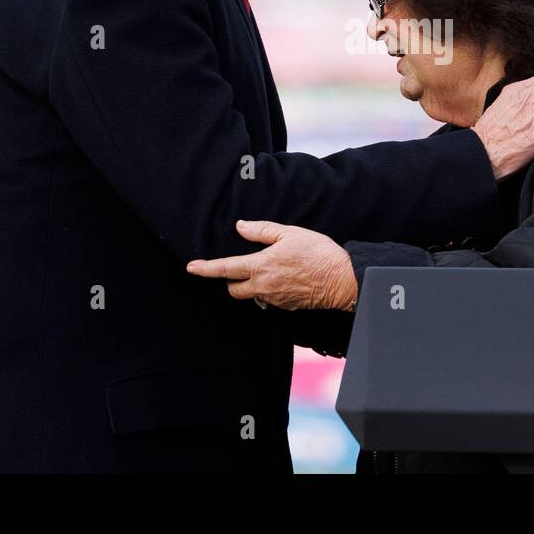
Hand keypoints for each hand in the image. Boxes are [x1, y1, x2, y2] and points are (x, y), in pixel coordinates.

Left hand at [185, 220, 358, 311]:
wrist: (342, 280)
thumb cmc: (318, 253)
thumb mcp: (289, 233)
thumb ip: (262, 230)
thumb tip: (241, 227)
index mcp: (261, 266)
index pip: (225, 269)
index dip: (205, 268)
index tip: (191, 267)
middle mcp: (263, 286)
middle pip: (234, 288)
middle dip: (231, 280)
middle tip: (242, 266)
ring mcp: (274, 299)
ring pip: (252, 295)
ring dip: (252, 285)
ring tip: (269, 270)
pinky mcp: (286, 306)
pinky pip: (269, 300)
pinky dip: (269, 290)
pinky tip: (284, 279)